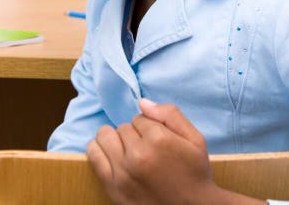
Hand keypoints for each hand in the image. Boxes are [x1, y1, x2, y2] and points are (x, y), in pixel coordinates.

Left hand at [87, 100, 256, 204]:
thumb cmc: (195, 174)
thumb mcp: (195, 140)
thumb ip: (171, 115)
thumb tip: (142, 103)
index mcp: (159, 139)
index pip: (139, 118)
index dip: (148, 127)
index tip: (156, 140)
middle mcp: (138, 154)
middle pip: (123, 127)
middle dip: (133, 135)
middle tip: (145, 150)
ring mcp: (123, 171)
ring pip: (106, 136)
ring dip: (115, 141)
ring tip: (127, 151)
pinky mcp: (112, 186)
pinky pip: (93, 154)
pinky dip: (98, 149)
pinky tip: (110, 154)